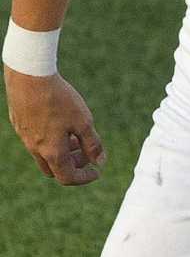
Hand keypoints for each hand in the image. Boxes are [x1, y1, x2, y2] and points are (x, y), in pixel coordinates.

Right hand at [6, 67, 104, 183]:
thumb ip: (92, 144)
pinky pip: (36, 141)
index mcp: (52, 151)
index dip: (84, 178)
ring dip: (63, 152)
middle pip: (54, 169)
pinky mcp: (21, 125)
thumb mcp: (84, 122)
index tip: (97, 172)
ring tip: (78, 137)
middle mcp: (35, 148)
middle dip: (73, 166)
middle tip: (87, 153)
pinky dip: (52, 141)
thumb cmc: (59, 100)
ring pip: (44, 155)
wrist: (30, 78)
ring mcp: (25, 137)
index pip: (67, 177)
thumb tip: (100, 161)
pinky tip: (62, 124)